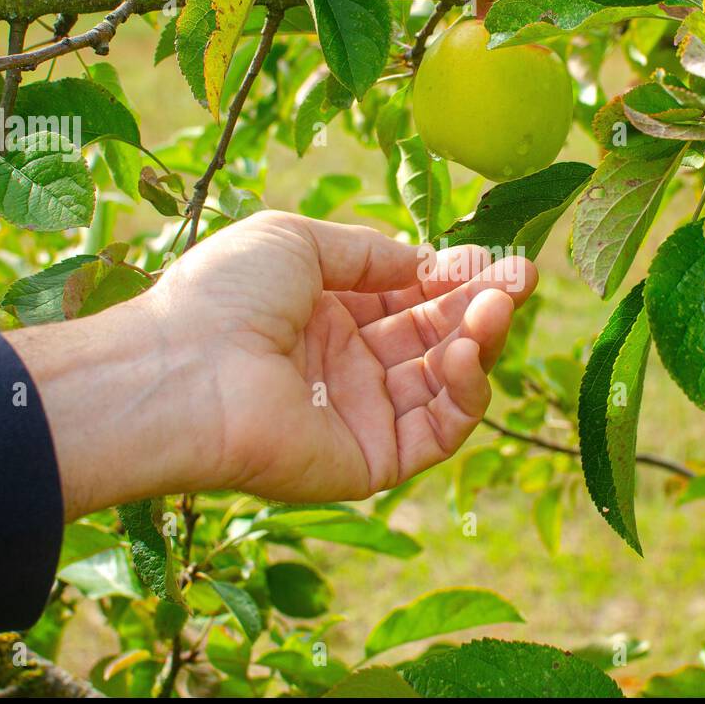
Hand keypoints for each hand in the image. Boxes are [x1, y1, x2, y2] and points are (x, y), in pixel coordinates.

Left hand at [9, 212, 536, 518]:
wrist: (180, 372)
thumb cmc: (224, 296)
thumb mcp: (299, 241)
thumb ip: (369, 252)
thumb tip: (424, 262)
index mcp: (324, 316)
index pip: (408, 299)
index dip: (453, 279)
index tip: (494, 259)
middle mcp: (345, 366)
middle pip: (435, 338)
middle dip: (481, 305)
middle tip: (524, 277)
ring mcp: (360, 416)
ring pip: (444, 384)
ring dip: (479, 342)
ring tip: (497, 306)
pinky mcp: (371, 462)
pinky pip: (437, 431)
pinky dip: (464, 395)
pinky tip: (466, 352)